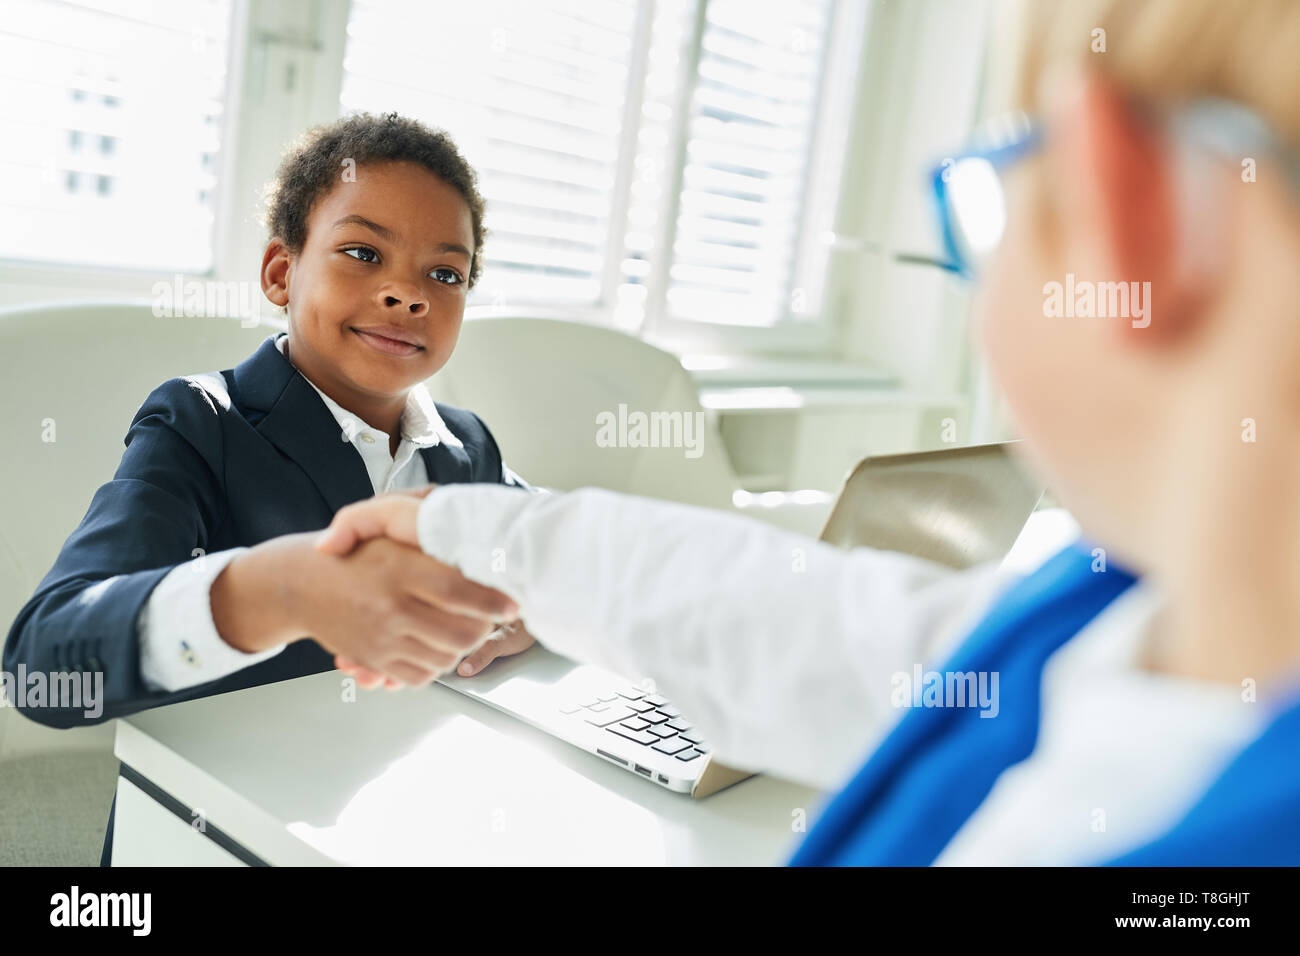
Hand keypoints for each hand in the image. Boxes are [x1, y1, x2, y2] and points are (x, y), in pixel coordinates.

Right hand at [216, 526, 518, 689]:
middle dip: (484, 628)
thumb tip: (466, 529)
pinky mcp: (374, 661)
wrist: (300, 584)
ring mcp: (381, 638)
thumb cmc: (353, 554)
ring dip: (463, 647)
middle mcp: (390, 606)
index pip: (457, 589)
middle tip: (492, 618)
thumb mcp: (383, 526)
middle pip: (459, 632)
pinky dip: (437, 666)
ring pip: (444, 657)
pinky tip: (440, 647)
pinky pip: (420, 676)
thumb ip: (422, 523)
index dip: (491, 599)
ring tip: (469, 630)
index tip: (511, 602)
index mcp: (397, 568)